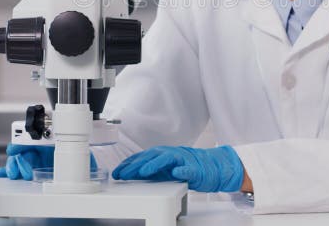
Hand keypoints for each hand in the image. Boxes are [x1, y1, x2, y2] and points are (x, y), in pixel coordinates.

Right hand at [0, 144, 96, 180]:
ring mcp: (32, 160)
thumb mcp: (83, 152)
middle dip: (18, 160)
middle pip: (21, 151)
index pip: (31, 138)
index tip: (15, 147)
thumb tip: (82, 150)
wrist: (79, 172)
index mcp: (48, 141)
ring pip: (16, 161)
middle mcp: (38, 150)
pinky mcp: (28, 171)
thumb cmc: (79, 158)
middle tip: (23, 171)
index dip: (21, 141)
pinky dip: (3, 171)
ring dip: (12, 167)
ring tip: (14, 175)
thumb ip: (80, 150)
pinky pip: (13, 170)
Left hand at [112, 145, 243, 192]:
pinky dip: (183, 170)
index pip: (142, 157)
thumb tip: (128, 173)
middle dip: (136, 165)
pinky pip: (189, 169)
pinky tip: (177, 172)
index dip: (129, 164)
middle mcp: (170, 154)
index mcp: (162, 154)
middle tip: (124, 174)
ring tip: (144, 171)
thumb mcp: (164, 169)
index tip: (117, 172)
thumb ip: (148, 170)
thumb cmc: (185, 167)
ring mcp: (183, 159)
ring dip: (155, 164)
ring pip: (168, 159)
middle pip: (151, 156)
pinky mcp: (195, 168)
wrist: (211, 166)